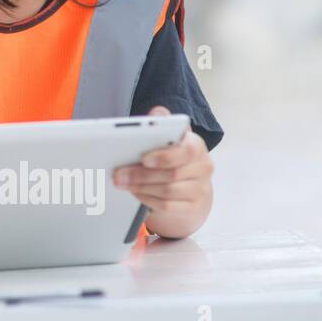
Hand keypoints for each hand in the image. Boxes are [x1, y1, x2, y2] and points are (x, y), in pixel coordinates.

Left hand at [112, 106, 213, 220]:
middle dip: (141, 174)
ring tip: (122, 182)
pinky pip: (167, 206)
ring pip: (168, 191)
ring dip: (140, 187)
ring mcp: (200, 189)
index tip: (143, 158)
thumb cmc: (174, 158)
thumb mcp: (170, 139)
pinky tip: (135, 192)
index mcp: (197, 146)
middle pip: (172, 174)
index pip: (187, 150)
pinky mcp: (192, 207)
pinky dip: (148, 199)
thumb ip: (163, 123)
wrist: (191, 187)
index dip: (164, 156)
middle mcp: (203, 168)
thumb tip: (157, 112)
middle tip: (118, 174)